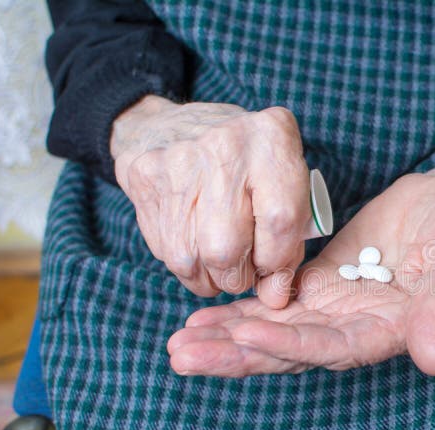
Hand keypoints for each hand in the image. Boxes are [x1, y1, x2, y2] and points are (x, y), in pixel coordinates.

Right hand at [111, 95, 310, 306]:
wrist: (171, 127)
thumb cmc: (243, 164)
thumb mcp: (282, 180)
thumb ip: (290, 236)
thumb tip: (275, 297)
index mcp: (270, 138)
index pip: (281, 221)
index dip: (279, 259)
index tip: (274, 265)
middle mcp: (223, 146)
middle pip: (228, 248)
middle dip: (240, 275)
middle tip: (246, 268)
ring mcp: (178, 161)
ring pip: (192, 259)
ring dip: (212, 277)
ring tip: (223, 263)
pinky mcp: (144, 179)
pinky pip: (166, 252)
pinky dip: (188, 268)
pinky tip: (197, 251)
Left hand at [168, 172, 434, 375]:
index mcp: (386, 331)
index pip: (331, 347)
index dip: (289, 344)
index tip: (244, 333)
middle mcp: (352, 328)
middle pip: (288, 349)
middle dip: (236, 353)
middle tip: (181, 355)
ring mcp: (332, 307)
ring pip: (273, 330)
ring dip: (227, 337)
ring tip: (178, 343)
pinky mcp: (318, 283)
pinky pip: (274, 302)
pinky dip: (240, 309)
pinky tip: (201, 315)